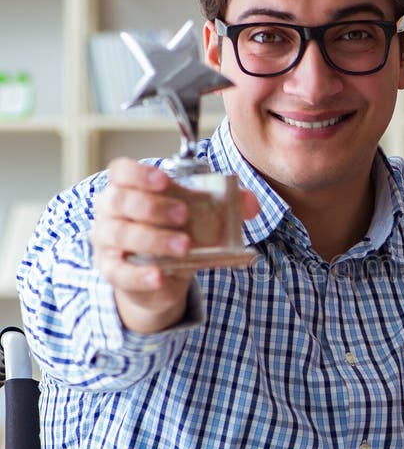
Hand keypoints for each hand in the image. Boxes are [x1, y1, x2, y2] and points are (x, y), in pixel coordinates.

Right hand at [91, 158, 259, 333]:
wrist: (161, 276)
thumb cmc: (174, 233)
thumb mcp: (198, 217)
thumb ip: (225, 206)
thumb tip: (251, 203)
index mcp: (129, 189)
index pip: (120, 171)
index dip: (138, 173)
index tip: (164, 180)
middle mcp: (111, 212)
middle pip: (119, 200)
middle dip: (153, 206)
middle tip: (184, 214)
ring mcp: (107, 243)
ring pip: (120, 235)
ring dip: (154, 239)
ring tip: (184, 246)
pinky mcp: (113, 271)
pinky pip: (121, 272)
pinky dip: (141, 274)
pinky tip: (159, 275)